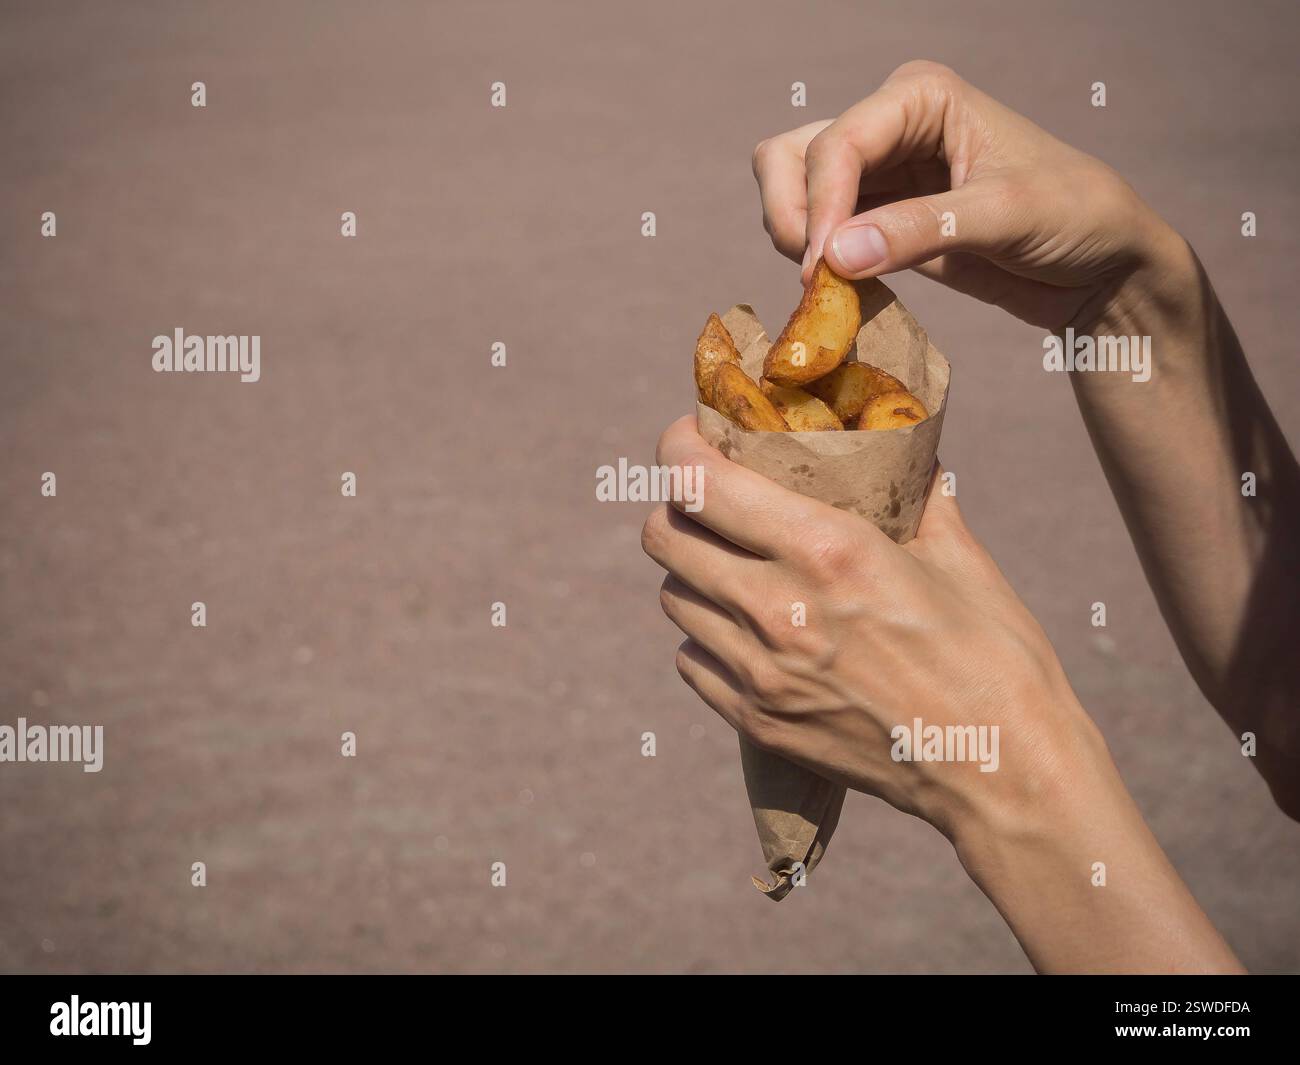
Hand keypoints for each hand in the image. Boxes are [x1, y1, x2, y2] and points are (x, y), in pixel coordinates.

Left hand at [641, 416, 1103, 840]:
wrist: (1001, 773)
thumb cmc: (994, 659)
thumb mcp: (960, 559)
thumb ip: (917, 500)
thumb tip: (909, 458)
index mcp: (828, 552)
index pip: (701, 483)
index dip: (680, 448)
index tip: (692, 436)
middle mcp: (778, 609)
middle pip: (664, 537)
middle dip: (676, 507)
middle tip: (707, 501)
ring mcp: (760, 673)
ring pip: (672, 598)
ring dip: (692, 573)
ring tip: (731, 566)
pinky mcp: (757, 722)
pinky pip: (690, 660)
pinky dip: (705, 637)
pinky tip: (744, 631)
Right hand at [752, 60, 1182, 329]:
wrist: (1099, 265)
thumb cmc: (1074, 216)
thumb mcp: (1005, 217)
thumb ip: (919, 231)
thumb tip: (834, 257)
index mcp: (921, 98)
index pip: (838, 144)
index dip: (821, 205)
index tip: (823, 269)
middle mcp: (889, 126)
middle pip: (791, 157)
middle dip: (792, 216)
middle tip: (816, 277)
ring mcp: (878, 174)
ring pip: (792, 193)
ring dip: (797, 240)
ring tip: (830, 289)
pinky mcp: (877, 220)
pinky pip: (819, 236)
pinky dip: (818, 265)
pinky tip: (844, 294)